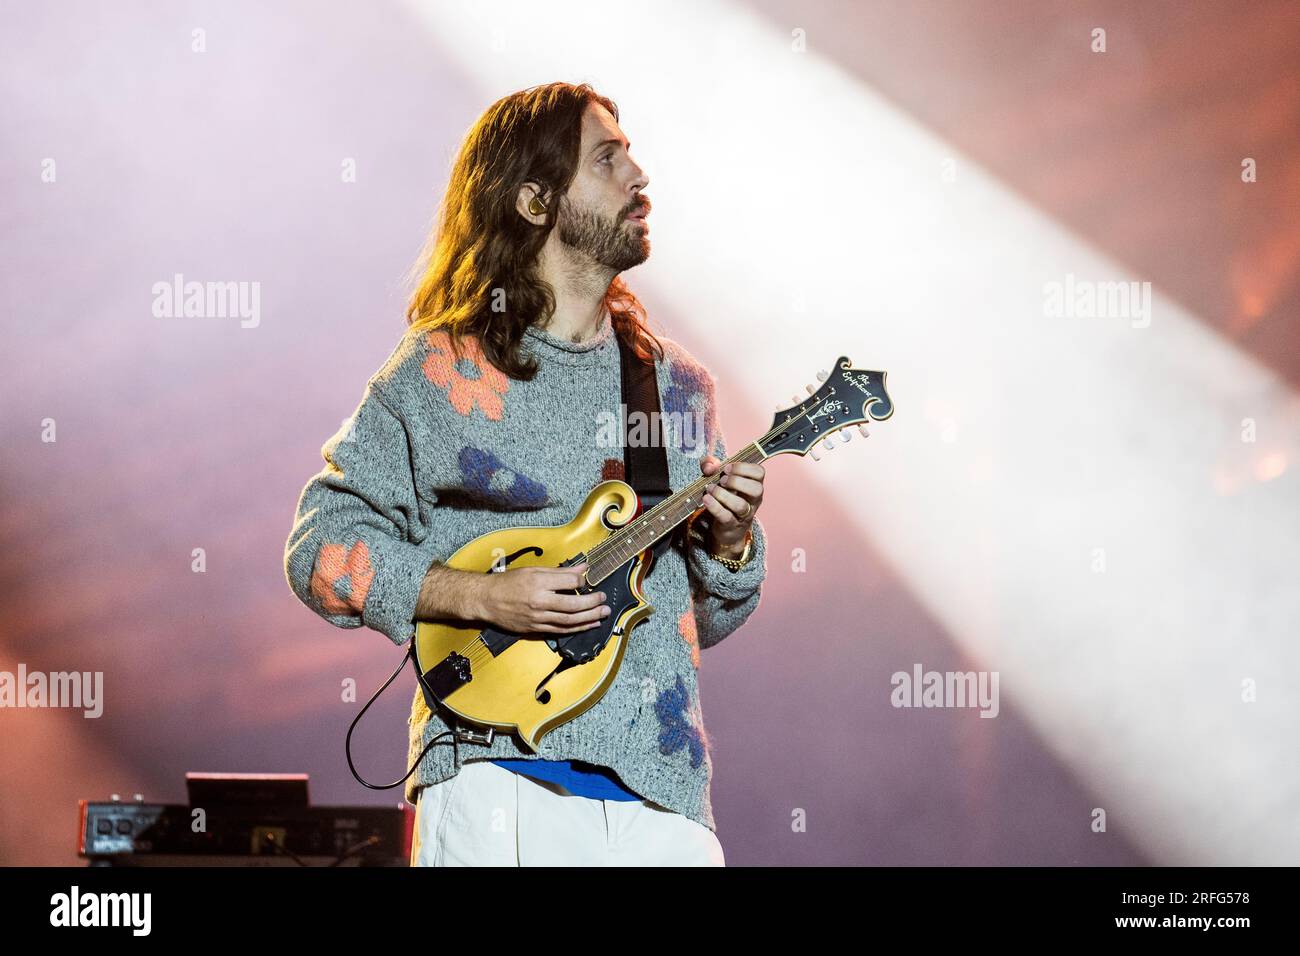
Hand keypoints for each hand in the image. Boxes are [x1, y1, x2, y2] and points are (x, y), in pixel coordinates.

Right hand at [479, 561, 610, 634]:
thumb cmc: (508, 583)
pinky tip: (589, 624)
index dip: (582, 581)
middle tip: (604, 600)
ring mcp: (537, 618)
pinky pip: (560, 630)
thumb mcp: (533, 570)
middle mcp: (539, 602)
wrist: (486, 600)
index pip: (570, 583)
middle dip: (593, 603)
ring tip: (603, 614)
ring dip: (590, 618)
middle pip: (573, 605)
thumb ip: (560, 571)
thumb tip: (582, 568)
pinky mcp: (535, 629)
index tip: (586, 580)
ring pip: (569, 621)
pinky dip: (577, 628)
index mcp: (539, 583)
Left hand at [698, 456, 764, 558]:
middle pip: (756, 489)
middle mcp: (754, 500)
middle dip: (737, 481)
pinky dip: (715, 506)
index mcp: (754, 484)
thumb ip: (711, 465)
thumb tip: (710, 466)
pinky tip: (706, 498)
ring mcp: (745, 514)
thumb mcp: (717, 476)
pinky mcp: (732, 525)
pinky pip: (726, 516)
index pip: (759, 472)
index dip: (743, 468)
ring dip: (723, 495)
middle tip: (722, 480)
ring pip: (741, 505)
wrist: (726, 526)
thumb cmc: (725, 496)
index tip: (727, 468)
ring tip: (711, 489)